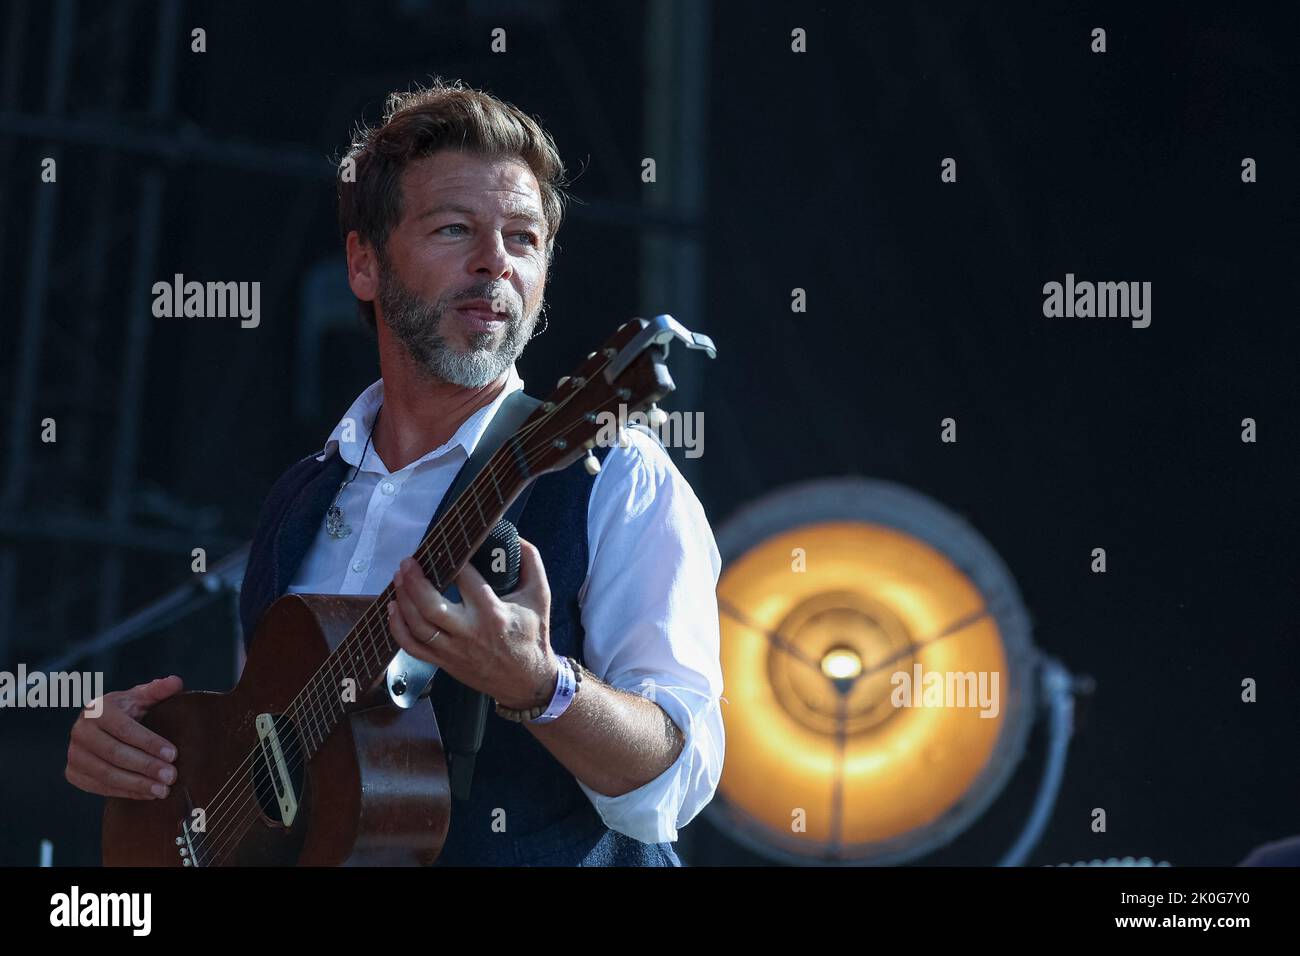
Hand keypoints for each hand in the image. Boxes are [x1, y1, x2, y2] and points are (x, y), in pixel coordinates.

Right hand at [65, 676, 182, 799]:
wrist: (102, 727)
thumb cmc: (127, 710)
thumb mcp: (140, 697)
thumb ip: (158, 690)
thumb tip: (175, 682)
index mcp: (96, 709)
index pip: (124, 729)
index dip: (149, 743)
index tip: (173, 754)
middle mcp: (80, 731)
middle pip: (115, 754)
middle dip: (146, 766)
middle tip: (171, 776)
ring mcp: (73, 754)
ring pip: (106, 774)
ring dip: (137, 784)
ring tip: (162, 790)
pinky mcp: (73, 773)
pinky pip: (100, 788)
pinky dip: (125, 792)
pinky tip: (147, 794)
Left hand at [387, 537, 558, 709]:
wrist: (526, 681)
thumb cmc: (532, 635)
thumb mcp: (540, 596)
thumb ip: (530, 562)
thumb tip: (514, 537)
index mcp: (493, 613)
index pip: (465, 578)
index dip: (453, 558)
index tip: (445, 544)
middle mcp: (469, 632)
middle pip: (431, 605)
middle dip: (414, 581)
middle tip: (408, 562)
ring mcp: (452, 650)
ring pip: (417, 625)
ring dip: (403, 599)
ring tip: (399, 577)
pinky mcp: (443, 662)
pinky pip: (412, 647)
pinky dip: (398, 628)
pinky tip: (393, 608)